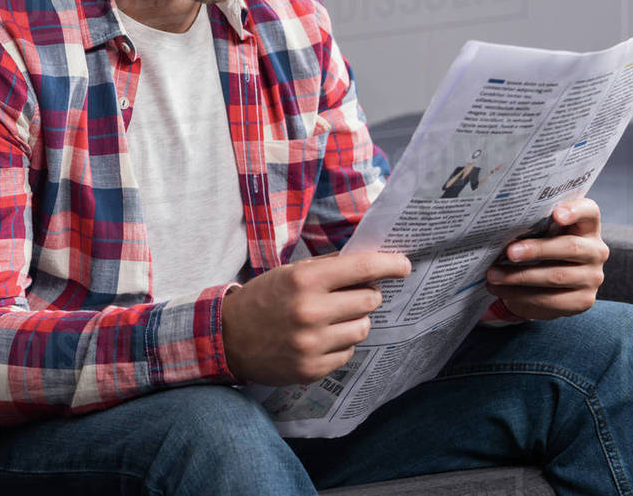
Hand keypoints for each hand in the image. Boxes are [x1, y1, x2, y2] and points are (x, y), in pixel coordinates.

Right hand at [221, 252, 410, 384]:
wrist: (228, 338)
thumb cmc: (263, 299)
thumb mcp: (289, 273)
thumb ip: (327, 267)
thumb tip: (369, 263)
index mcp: (304, 280)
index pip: (362, 269)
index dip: (390, 265)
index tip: (404, 265)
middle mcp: (310, 312)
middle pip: (369, 301)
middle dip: (365, 296)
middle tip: (350, 296)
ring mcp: (312, 344)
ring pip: (362, 329)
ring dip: (353, 322)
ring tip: (330, 320)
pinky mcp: (312, 368)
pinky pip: (348, 353)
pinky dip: (339, 345)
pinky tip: (318, 340)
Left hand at [485, 198, 607, 319]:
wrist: (547, 286)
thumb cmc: (540, 249)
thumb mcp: (540, 234)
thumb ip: (532, 227)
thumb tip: (500, 226)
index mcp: (586, 226)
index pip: (589, 211)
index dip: (575, 211)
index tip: (556, 214)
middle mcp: (596, 250)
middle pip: (571, 247)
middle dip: (537, 249)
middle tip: (510, 252)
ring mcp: (593, 277)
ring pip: (556, 276)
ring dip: (519, 276)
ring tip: (493, 275)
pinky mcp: (583, 301)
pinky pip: (550, 299)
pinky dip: (520, 295)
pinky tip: (500, 290)